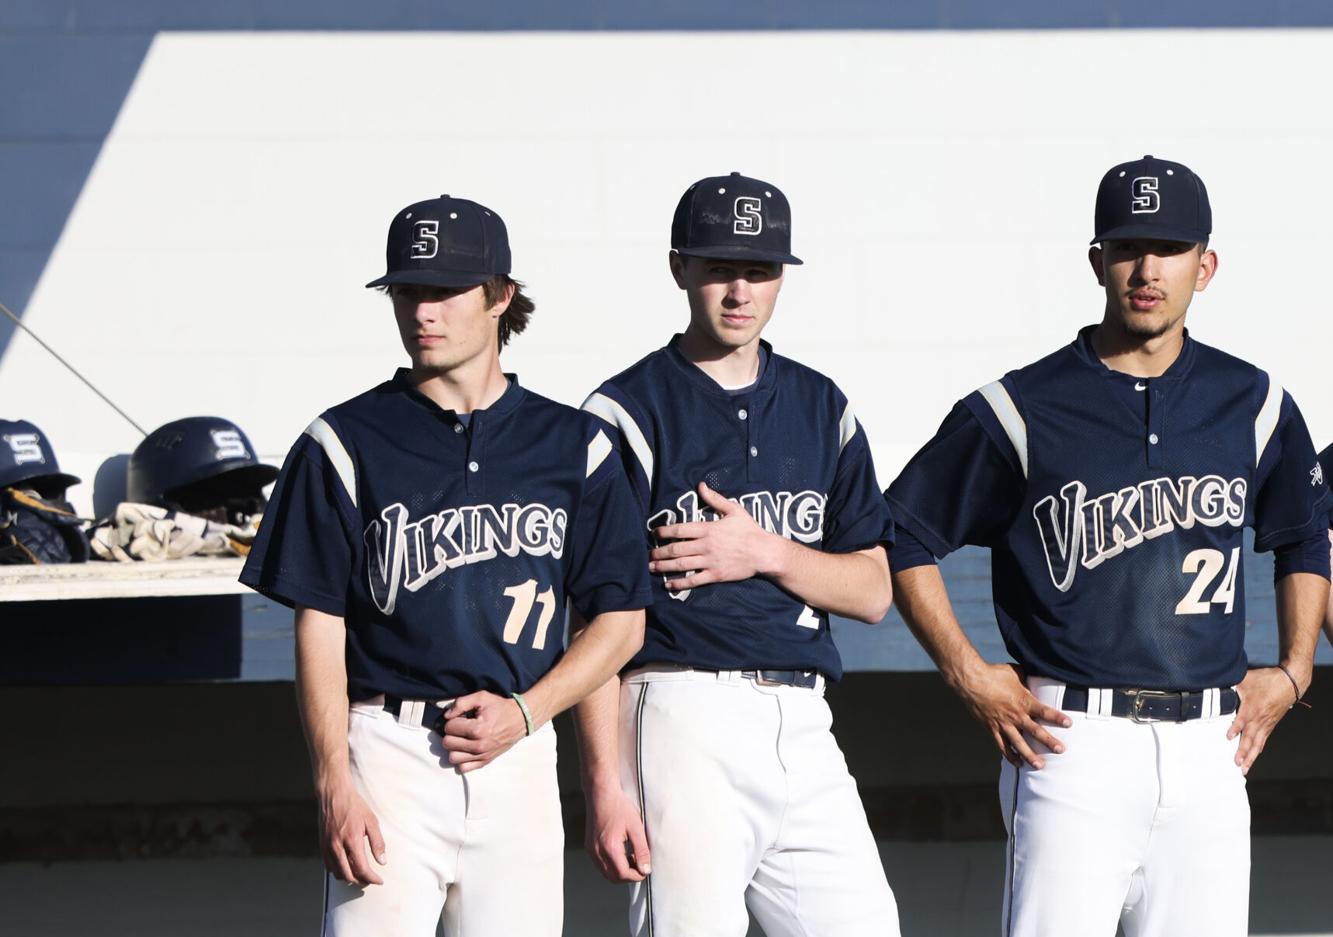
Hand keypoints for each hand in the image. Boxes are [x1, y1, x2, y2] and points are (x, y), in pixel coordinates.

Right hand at [318, 779, 386, 885]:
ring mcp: (327, 847)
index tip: (379, 881)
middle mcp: (337, 847)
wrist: (333, 794)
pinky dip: (339, 871)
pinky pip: (329, 866)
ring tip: (360, 875)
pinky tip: (347, 867)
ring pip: (338, 874)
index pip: (362, 869)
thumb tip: (382, 861)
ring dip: (349, 878)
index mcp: (352, 840)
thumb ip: (378, 843)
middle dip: (361, 881)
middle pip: (349, 876)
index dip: (372, 879)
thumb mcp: (372, 821)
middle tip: (371, 879)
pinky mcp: (322, 845)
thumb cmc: (355, 805)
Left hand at [441, 690, 528, 771]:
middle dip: (451, 733)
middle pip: (448, 743)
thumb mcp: (482, 697)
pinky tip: (466, 750)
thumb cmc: (500, 707)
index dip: (452, 720)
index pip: (449, 728)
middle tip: (461, 728)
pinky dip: (462, 760)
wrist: (520, 719)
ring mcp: (482, 755)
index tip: (461, 718)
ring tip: (462, 739)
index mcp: (477, 729)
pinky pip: (463, 768)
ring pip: (453, 757)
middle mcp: (479, 745)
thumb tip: (447, 715)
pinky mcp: (485, 761)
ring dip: (454, 747)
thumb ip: (461, 703)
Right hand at [584, 782, 651, 882]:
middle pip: (613, 877)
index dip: (637, 875)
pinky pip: (600, 864)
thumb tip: (646, 869)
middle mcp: (597, 851)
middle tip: (640, 865)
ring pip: (605, 873)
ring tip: (631, 857)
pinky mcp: (589, 846)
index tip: (645, 869)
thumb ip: (642, 851)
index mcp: (610, 848)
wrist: (601, 794)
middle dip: (628, 876)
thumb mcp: (636, 828)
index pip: (623, 874)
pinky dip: (611, 865)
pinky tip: (621, 852)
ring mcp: (591, 849)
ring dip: (619, 871)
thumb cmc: (619, 807)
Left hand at [649, 482, 778, 590]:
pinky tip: (668, 584)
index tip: (654, 533)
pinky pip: (694, 580)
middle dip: (659, 552)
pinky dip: (680, 583)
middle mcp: (706, 546)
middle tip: (648, 554)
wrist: (764, 552)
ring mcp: (710, 562)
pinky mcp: (715, 575)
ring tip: (651, 567)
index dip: (663, 531)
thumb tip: (701, 485)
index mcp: (708, 529)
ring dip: (664, 566)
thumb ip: (715, 499)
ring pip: (681, 565)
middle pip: (676, 549)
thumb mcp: (734, 510)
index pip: (679, 530)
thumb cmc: (749, 530)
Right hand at [958, 663, 1070, 768]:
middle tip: (1061, 750)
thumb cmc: (994, 673)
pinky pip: (1002, 745)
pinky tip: (1018, 763)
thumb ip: (1027, 679)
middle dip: (1049, 742)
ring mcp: (1003, 723)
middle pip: (1035, 731)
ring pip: (1019, 743)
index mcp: (1023, 700)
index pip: (1044, 711)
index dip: (1057, 718)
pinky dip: (1010, 755)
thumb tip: (1036, 677)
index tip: (1069, 724)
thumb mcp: (1015, 672)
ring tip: (1040, 766)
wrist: (971, 680)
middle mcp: (1015, 715)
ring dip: (1030, 755)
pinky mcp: (992, 728)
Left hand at [1228, 667, 1300, 775]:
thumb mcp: (1246, 678)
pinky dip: (1258, 749)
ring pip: (1258, 743)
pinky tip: (1254, 757)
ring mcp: (1266, 723)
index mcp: (1252, 707)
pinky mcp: (1271, 725)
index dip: (1235, 728)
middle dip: (1243, 752)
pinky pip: (1264, 740)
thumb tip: (1216, 679)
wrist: (1290, 683)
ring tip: (1244, 768)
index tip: (1228, 737)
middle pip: (1251, 738)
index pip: (1243, 720)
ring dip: (1251, 756)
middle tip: (1237, 764)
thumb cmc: (1268, 680)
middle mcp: (1260, 718)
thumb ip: (1231, 682)